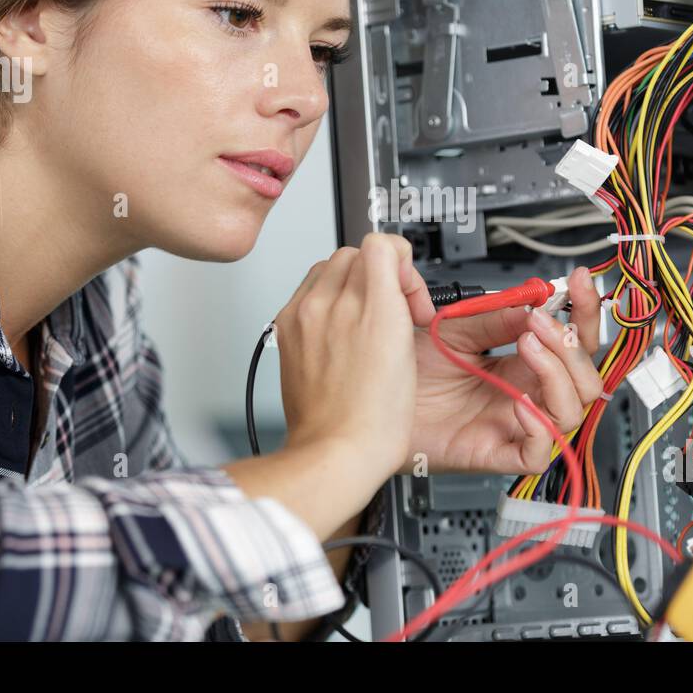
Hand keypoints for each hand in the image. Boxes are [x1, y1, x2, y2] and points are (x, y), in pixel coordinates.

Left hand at [272, 233, 432, 481]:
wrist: (336, 449)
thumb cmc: (376, 418)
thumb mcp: (406, 350)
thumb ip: (398, 301)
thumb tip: (392, 276)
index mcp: (371, 309)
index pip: (380, 243)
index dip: (400, 258)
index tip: (406, 283)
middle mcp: (331, 305)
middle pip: (355, 252)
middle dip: (377, 271)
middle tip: (391, 303)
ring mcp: (304, 315)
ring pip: (329, 267)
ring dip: (350, 281)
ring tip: (364, 314)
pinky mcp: (286, 329)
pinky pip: (307, 291)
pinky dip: (325, 298)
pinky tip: (340, 326)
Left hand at [406, 266, 603, 474]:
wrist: (369, 397)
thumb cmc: (406, 371)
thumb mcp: (454, 329)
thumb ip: (495, 316)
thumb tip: (533, 303)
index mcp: (521, 365)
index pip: (574, 343)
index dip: (584, 311)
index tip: (578, 281)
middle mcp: (525, 394)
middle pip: (586, 379)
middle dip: (573, 344)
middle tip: (539, 320)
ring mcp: (513, 425)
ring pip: (572, 413)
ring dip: (557, 373)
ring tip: (526, 345)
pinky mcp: (495, 454)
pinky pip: (538, 452)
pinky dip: (538, 426)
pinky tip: (519, 401)